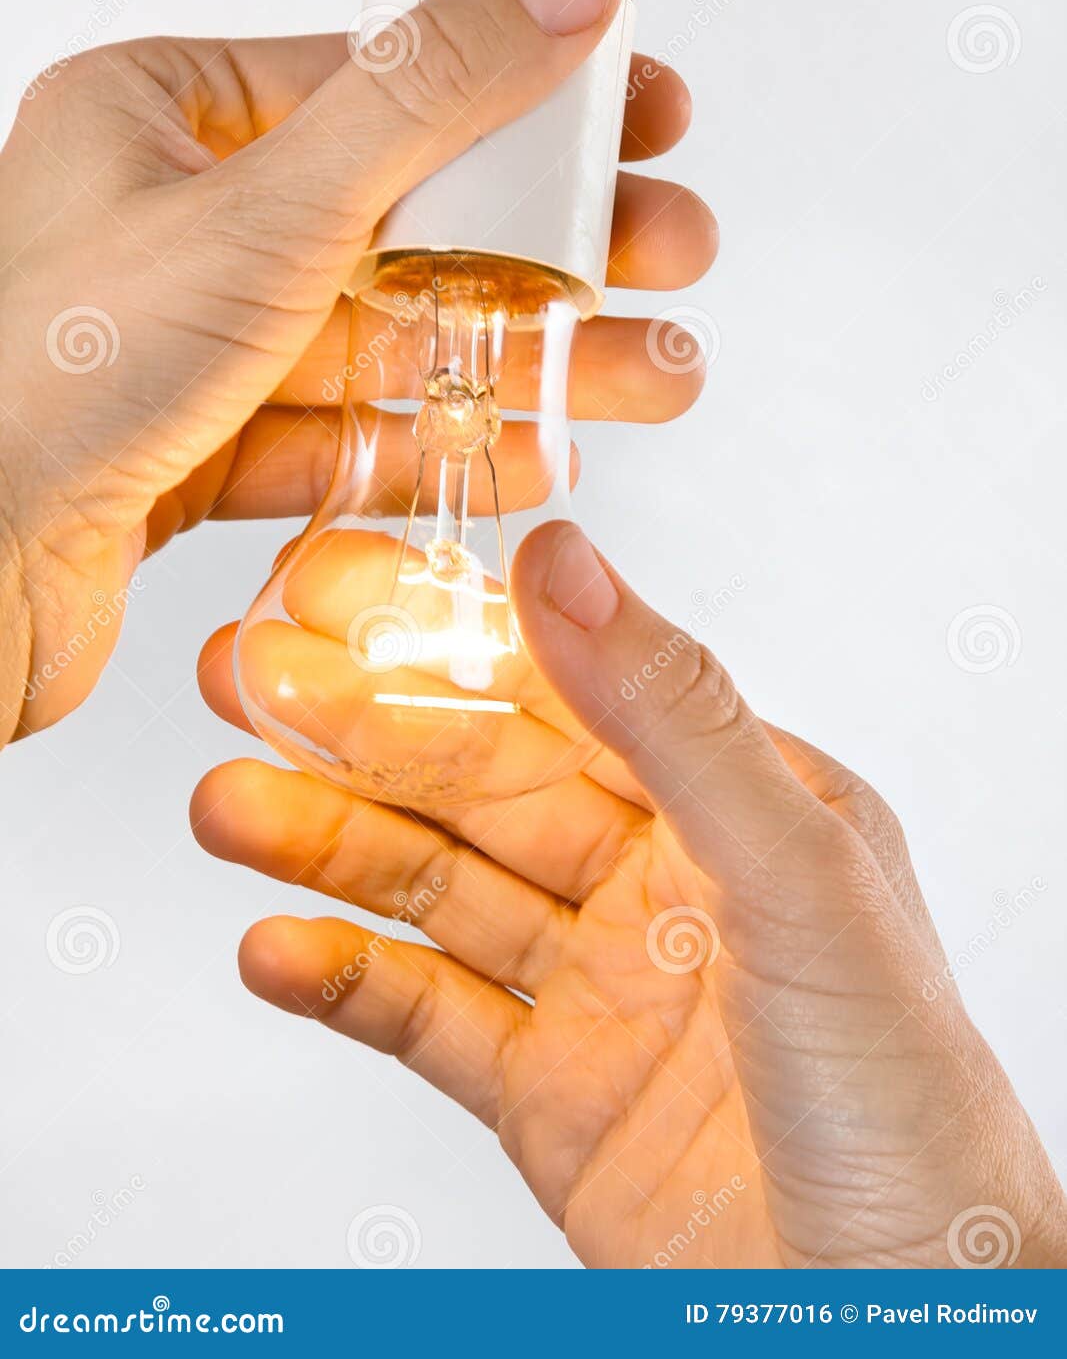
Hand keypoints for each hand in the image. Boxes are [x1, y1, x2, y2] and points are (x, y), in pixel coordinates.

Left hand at [0, 0, 714, 737]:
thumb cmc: (45, 376)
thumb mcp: (272, 206)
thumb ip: (430, 98)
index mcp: (164, 119)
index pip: (381, 81)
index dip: (525, 94)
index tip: (633, 106)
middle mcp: (176, 223)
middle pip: (409, 217)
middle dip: (555, 243)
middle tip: (668, 250)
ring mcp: (191, 342)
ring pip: (391, 338)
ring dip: (524, 356)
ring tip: (650, 372)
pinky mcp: (199, 451)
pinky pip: (344, 434)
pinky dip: (439, 444)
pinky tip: (537, 450)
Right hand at [192, 522, 1066, 1269]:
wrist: (899, 1324)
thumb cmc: (906, 1099)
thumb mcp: (798, 872)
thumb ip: (670, 716)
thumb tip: (562, 562)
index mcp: (732, 803)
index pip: (563, 690)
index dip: (441, 639)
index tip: (331, 590)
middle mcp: (657, 884)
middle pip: (477, 785)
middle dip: (354, 731)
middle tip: (242, 676)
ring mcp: (597, 991)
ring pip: (435, 891)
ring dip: (325, 845)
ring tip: (224, 804)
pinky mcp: (549, 1097)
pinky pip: (426, 1018)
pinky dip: (344, 982)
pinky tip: (274, 949)